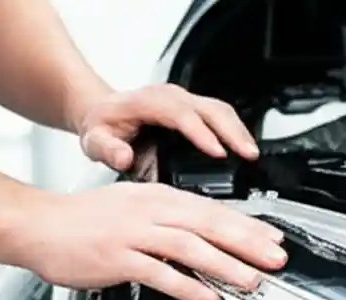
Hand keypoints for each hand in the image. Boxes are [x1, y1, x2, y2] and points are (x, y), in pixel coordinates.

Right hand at [15, 182, 284, 299]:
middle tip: (276, 259)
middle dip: (248, 243)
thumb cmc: (83, 221)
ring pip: (189, 247)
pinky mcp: (117, 258)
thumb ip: (166, 220)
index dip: (247, 225)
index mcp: (156, 197)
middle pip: (208, 225)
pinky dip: (186, 286)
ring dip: (225, 265)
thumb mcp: (131, 208)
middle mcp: (148, 211)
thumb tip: (201, 236)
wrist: (38, 224)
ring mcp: (132, 234)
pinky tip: (207, 296)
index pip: (211, 209)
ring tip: (251, 280)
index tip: (273, 238)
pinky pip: (158, 272)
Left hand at [76, 83, 258, 171]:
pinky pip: (219, 114)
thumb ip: (107, 150)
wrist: (102, 113)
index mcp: (147, 102)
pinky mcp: (192, 107)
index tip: (218, 151)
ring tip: (252, 154)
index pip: (180, 114)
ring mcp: (183, 99)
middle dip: (231, 131)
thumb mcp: (94, 141)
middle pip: (208, 107)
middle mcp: (169, 97)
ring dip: (238, 130)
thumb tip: (123, 157)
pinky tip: (243, 147)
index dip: (201, 132)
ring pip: (219, 108)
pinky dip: (235, 129)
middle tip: (247, 155)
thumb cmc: (102, 127)